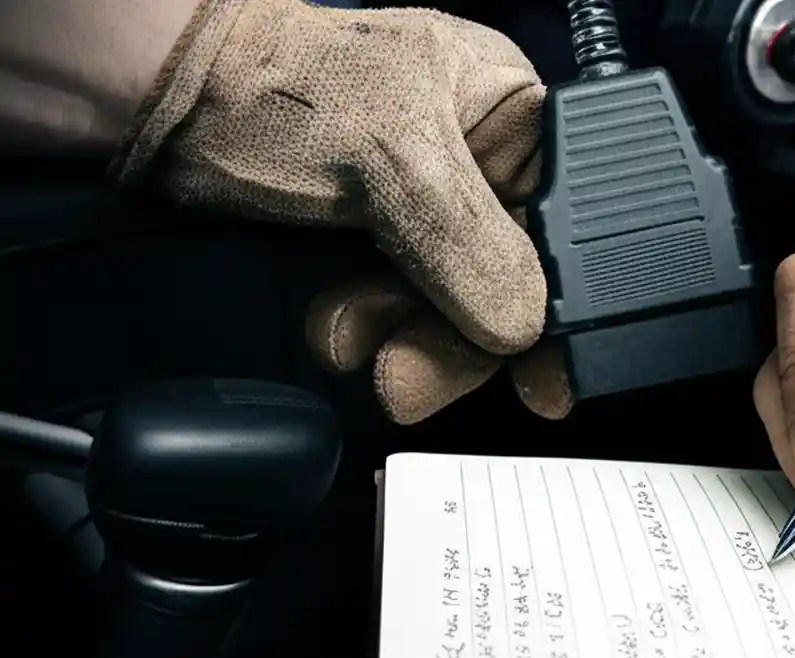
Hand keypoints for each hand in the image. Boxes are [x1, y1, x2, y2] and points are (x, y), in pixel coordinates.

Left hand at [109, 0, 570, 422]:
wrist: (173, 108)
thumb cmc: (276, 88)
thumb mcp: (392, 158)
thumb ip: (468, 244)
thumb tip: (523, 326)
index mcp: (517, 115)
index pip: (568, 223)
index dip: (560, 300)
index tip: (544, 373)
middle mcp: (488, 165)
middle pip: (516, 281)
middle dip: (461, 336)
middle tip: (413, 378)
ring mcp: (439, 210)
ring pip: (460, 308)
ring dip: (410, 341)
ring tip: (351, 341)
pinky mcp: (393, 246)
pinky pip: (412, 313)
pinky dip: (379, 333)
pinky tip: (340, 332)